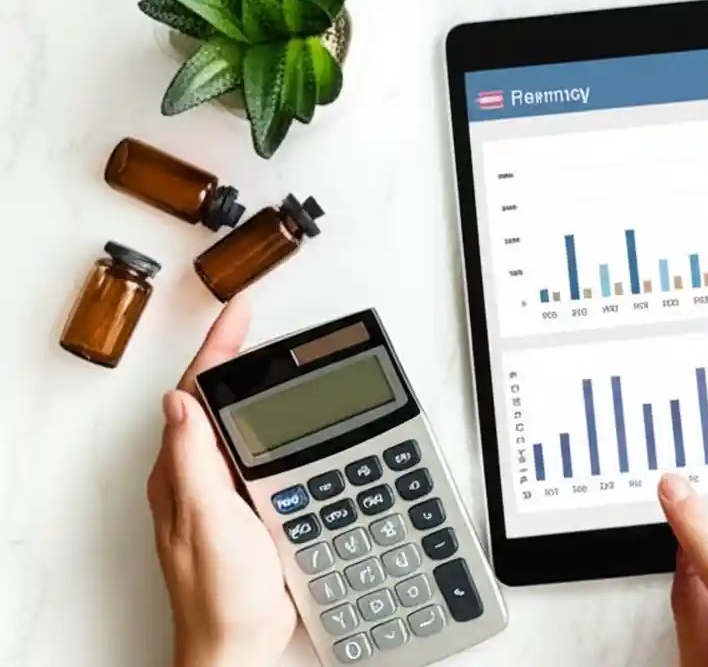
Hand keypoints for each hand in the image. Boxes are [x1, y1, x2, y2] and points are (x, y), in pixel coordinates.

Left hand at [147, 299, 296, 666]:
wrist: (238, 644)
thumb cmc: (219, 594)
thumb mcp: (205, 519)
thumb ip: (192, 460)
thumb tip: (177, 401)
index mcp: (182, 471)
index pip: (195, 393)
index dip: (218, 348)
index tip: (239, 312)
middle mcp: (197, 477)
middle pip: (215, 403)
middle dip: (234, 360)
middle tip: (255, 326)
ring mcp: (222, 494)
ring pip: (240, 428)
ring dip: (256, 393)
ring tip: (272, 362)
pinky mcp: (248, 511)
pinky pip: (261, 457)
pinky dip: (276, 431)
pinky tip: (291, 426)